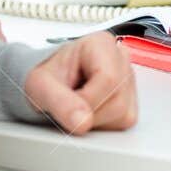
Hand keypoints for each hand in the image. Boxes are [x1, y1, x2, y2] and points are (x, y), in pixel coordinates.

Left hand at [23, 32, 138, 135]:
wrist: (49, 83)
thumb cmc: (47, 78)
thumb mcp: (40, 86)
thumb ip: (59, 101)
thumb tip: (82, 122)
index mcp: (100, 44)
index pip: (108, 78)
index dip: (88, 100)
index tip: (68, 110)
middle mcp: (120, 59)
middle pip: (117, 100)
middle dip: (89, 113)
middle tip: (67, 106)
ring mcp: (129, 80)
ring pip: (123, 114)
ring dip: (95, 121)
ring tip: (77, 107)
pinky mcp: (131, 101)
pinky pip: (123, 122)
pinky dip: (102, 125)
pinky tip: (88, 112)